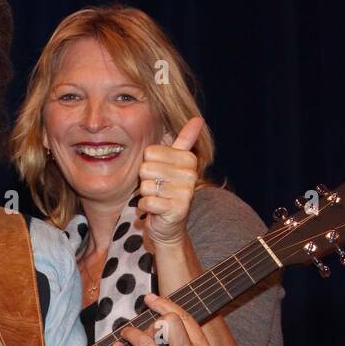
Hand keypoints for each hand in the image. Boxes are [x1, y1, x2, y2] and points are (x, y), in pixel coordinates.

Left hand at [137, 116, 203, 249]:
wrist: (169, 226)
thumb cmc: (167, 192)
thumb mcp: (174, 164)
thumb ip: (184, 141)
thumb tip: (198, 118)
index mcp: (188, 159)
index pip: (150, 152)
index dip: (148, 165)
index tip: (159, 175)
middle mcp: (190, 174)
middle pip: (146, 168)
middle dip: (146, 181)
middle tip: (157, 189)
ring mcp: (185, 192)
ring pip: (146, 186)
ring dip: (146, 195)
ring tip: (158, 199)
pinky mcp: (177, 209)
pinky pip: (147, 202)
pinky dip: (146, 207)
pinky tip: (156, 210)